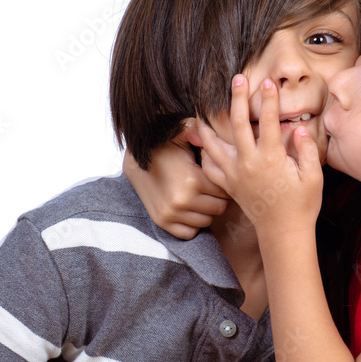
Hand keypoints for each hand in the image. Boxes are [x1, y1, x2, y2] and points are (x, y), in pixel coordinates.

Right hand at [123, 120, 230, 239]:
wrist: (135, 161)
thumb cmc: (164, 146)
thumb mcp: (181, 132)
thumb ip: (198, 129)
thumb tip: (207, 135)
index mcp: (192, 180)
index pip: (225, 190)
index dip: (224, 182)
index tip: (217, 174)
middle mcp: (182, 201)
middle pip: (219, 207)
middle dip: (218, 196)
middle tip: (210, 185)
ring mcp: (171, 214)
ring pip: (207, 221)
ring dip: (206, 210)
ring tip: (199, 195)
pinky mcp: (162, 222)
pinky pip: (190, 232)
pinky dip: (192, 223)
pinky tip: (190, 208)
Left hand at [197, 75, 323, 236]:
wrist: (283, 234)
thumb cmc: (302, 205)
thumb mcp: (313, 177)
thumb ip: (306, 150)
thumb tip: (298, 129)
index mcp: (271, 159)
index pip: (267, 121)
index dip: (268, 100)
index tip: (267, 83)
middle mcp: (249, 163)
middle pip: (237, 124)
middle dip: (236, 98)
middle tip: (236, 79)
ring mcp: (235, 175)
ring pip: (214, 144)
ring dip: (208, 124)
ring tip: (200, 109)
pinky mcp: (229, 185)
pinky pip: (210, 167)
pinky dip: (204, 153)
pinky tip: (202, 143)